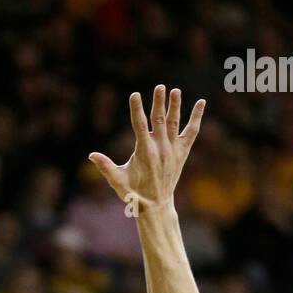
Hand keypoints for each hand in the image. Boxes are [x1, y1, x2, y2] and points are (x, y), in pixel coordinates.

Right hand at [89, 85, 204, 212]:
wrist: (156, 205)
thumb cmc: (134, 193)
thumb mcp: (117, 181)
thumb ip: (105, 167)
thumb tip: (91, 155)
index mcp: (144, 152)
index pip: (139, 125)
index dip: (136, 109)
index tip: (134, 94)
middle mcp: (160, 149)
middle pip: (159, 120)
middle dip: (159, 102)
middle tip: (159, 86)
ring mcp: (173, 150)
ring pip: (175, 123)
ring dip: (175, 106)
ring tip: (175, 91)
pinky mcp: (182, 153)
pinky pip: (192, 132)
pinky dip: (196, 118)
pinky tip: (201, 102)